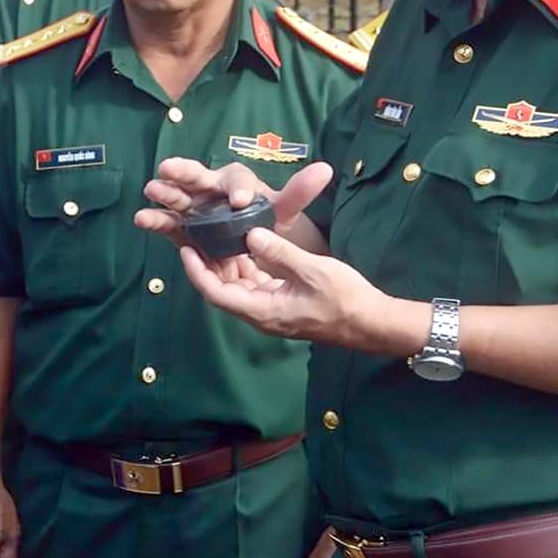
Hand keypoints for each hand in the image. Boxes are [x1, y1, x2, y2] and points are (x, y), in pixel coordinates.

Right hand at [136, 157, 333, 252]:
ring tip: (152, 190)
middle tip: (170, 168)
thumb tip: (325, 169)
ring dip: (164, 193)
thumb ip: (299, 192)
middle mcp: (211, 189)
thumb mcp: (283, 209)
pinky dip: (155, 219)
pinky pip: (167, 222)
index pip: (238, 181)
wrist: (246, 240)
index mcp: (237, 182)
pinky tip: (142, 218)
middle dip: (183, 172)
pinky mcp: (182, 226)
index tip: (240, 202)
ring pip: (178, 196)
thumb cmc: (262, 218)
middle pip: (197, 176)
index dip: (237, 189)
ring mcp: (193, 207)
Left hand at [177, 228, 410, 355]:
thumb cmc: (345, 299)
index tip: (186, 249)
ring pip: (238, 287)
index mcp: (263, 311)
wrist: (372, 322)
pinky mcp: (282, 304)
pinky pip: (255, 285)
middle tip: (197, 234)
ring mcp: (271, 310)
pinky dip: (246, 266)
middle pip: (222, 290)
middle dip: (208, 264)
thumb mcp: (312, 270)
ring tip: (215, 235)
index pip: (217, 294)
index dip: (197, 272)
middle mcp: (261, 314)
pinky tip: (244, 245)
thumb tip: (249, 234)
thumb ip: (279, 253)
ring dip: (226, 264)